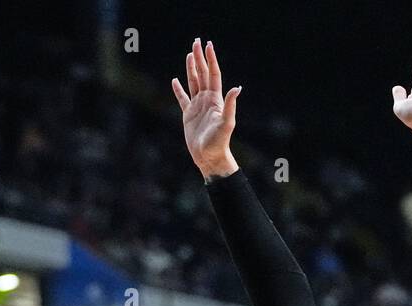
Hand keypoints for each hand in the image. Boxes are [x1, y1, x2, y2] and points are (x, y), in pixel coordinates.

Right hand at [172, 38, 240, 179]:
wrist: (209, 158)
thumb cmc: (218, 143)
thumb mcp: (226, 123)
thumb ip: (230, 105)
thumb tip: (237, 88)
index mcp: (215, 100)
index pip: (213, 74)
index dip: (210, 59)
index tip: (208, 44)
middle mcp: (207, 100)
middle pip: (202, 74)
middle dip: (200, 58)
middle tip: (196, 41)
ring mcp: (197, 106)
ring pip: (193, 82)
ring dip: (191, 68)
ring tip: (189, 54)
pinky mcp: (188, 115)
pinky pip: (182, 98)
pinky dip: (178, 89)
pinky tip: (175, 80)